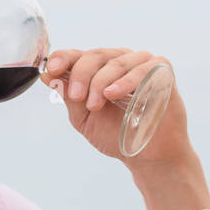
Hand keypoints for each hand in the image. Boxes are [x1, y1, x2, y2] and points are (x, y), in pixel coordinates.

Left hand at [38, 47, 191, 167]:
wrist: (145, 154)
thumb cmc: (116, 134)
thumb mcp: (84, 118)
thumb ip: (69, 96)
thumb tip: (48, 75)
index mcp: (98, 70)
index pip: (78, 55)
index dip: (63, 58)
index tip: (52, 70)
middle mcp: (119, 62)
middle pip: (95, 55)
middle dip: (81, 75)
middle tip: (76, 96)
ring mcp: (140, 64)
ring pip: (116, 61)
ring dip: (100, 81)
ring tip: (94, 104)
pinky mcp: (161, 71)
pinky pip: (142, 68)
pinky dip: (126, 80)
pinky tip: (113, 93)